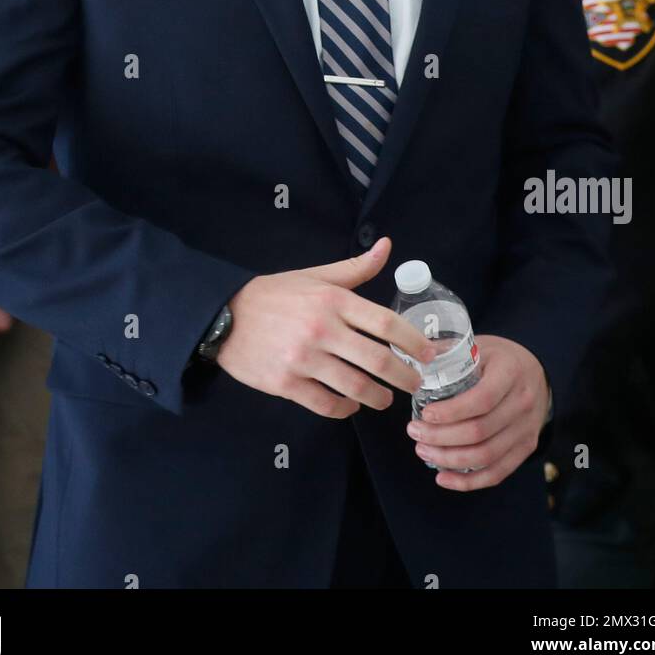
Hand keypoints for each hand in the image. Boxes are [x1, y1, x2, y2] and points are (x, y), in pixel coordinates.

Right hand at [216, 236, 435, 417]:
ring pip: (355, 387)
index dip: (413, 341)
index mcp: (332, 300)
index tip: (430, 354)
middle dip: (404, 377)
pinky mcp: (285, 383)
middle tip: (415, 384)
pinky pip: (326, 404)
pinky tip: (351, 404)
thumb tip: (387, 246)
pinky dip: (345, 408)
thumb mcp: (315, 276)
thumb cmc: (275, 294)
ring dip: (378, 397)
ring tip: (385, 399)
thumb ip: (355, 268)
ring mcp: (302, 359)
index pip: (384, 321)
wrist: (224, 317)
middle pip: (377, 360)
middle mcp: (321, 329)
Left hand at [406, 334, 549, 489]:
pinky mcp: (525, 448)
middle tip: (414, 432)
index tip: (424, 414)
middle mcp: (522, 403)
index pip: (481, 399)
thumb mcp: (480, 345)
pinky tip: (444, 478)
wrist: (537, 372)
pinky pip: (497, 473)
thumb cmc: (499, 359)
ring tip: (423, 450)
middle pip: (479, 431)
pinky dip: (468, 482)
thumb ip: (450, 351)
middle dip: (441, 437)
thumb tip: (413, 355)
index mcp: (510, 372)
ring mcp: (526, 429)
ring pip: (486, 456)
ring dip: (449, 459)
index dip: (450, 412)